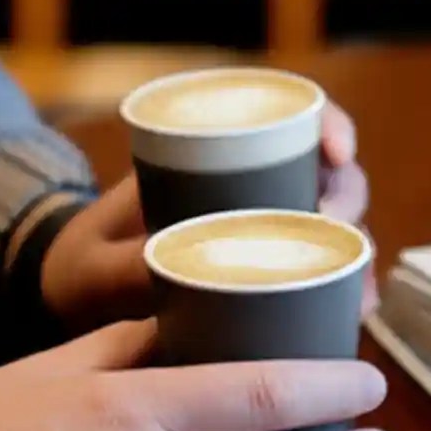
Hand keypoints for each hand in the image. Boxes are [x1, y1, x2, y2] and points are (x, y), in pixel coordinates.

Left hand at [41, 101, 377, 332]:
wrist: (73, 299)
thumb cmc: (82, 262)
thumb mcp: (95, 260)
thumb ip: (124, 265)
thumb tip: (170, 268)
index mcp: (218, 156)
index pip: (293, 120)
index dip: (330, 126)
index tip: (338, 151)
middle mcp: (257, 188)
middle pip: (330, 176)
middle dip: (349, 203)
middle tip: (341, 236)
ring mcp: (270, 231)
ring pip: (338, 226)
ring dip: (357, 252)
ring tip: (358, 289)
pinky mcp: (275, 274)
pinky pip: (325, 271)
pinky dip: (346, 286)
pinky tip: (356, 310)